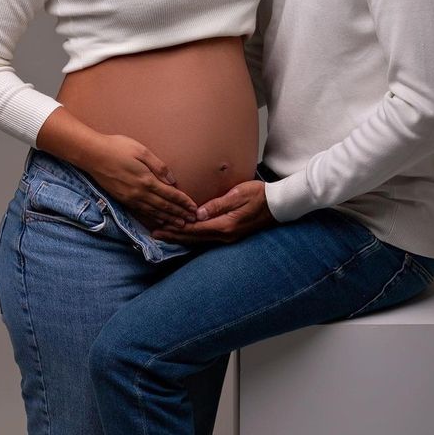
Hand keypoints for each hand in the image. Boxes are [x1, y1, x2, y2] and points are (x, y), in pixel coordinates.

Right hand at [82, 134, 197, 228]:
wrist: (93, 155)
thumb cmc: (118, 148)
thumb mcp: (141, 151)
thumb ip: (158, 166)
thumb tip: (172, 181)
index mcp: (147, 180)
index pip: (170, 194)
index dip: (184, 202)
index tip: (194, 208)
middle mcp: (140, 193)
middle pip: (164, 207)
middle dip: (180, 214)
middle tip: (193, 221)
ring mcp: (130, 198)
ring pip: (154, 213)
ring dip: (168, 219)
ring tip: (180, 225)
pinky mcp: (122, 199)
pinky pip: (142, 213)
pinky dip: (153, 218)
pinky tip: (158, 221)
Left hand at [151, 180, 275, 243]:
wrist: (278, 205)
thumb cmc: (259, 195)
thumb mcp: (238, 195)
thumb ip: (217, 204)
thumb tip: (197, 213)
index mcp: (225, 225)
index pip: (194, 228)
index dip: (175, 228)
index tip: (159, 227)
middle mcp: (225, 235)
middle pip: (194, 237)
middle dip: (174, 236)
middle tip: (155, 234)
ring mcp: (229, 237)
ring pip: (199, 240)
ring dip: (181, 237)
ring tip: (165, 235)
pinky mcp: (231, 234)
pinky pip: (207, 238)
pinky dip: (193, 236)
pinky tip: (186, 235)